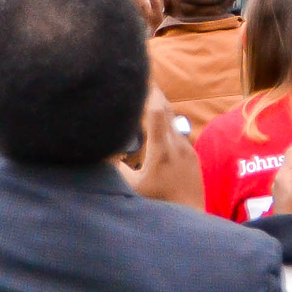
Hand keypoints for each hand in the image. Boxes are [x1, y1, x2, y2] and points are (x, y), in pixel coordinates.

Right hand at [118, 87, 203, 209]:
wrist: (190, 216)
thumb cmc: (158, 204)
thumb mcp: (131, 188)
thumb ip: (115, 168)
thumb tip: (100, 151)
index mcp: (160, 151)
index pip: (156, 112)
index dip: (148, 93)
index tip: (140, 78)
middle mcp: (177, 145)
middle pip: (165, 109)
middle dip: (154, 91)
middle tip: (141, 76)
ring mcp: (187, 149)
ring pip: (172, 120)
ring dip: (159, 108)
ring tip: (145, 96)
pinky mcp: (192, 154)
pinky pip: (177, 133)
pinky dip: (165, 124)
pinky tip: (156, 124)